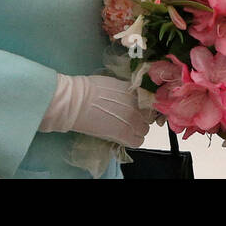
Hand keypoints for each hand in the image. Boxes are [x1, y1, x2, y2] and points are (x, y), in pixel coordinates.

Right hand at [39, 73, 154, 145]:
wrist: (77, 101)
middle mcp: (136, 104)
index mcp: (133, 90)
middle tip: (128, 120)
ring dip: (136, 130)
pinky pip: (137, 142)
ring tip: (124, 129)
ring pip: (144, 130)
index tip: (135, 110)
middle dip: (140, 118)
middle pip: (147, 116)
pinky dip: (132, 140)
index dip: (141, 107)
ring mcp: (132, 119)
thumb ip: (125, 91)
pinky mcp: (124, 134)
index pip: (147, 101)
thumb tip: (128, 98)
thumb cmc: (88, 89)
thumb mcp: (112, 83)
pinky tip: (123, 137)